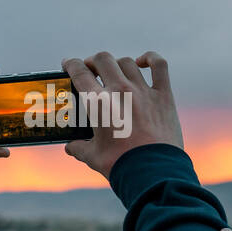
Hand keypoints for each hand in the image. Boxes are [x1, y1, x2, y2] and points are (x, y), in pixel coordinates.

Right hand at [61, 51, 183, 179]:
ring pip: (127, 62)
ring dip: (117, 64)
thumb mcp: (93, 157)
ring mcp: (143, 91)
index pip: (79, 72)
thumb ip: (79, 148)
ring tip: (114, 72)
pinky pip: (159, 66)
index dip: (71, 64)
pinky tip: (144, 62)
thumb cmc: (120, 164)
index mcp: (98, 103)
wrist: (152, 172)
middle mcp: (120, 90)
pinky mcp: (163, 96)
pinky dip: (151, 58)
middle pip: (103, 59)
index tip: (68, 64)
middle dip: (93, 61)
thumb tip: (71, 148)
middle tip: (90, 69)